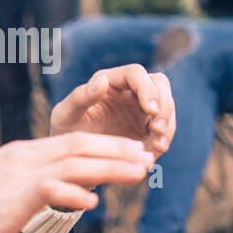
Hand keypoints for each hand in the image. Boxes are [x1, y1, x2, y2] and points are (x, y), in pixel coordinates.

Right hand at [0, 133, 155, 232]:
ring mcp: (19, 174)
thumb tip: (50, 197)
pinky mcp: (15, 195)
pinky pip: (55, 189)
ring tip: (141, 171)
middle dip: (117, 150)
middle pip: (80, 145)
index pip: (69, 143)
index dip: (103, 147)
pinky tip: (95, 202)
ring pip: (76, 162)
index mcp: (19, 156)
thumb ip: (24, 191)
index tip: (128, 153)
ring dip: (112, 166)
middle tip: (147, 156)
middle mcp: (23, 157)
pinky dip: (77, 194)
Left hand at [50, 64, 174, 158]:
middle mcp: (129, 92)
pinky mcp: (147, 131)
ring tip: (157, 146)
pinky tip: (154, 153)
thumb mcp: (65, 115)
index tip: (149, 109)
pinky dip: (164, 140)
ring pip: (167, 107)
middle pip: (160, 85)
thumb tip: (101, 80)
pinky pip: (164, 131)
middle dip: (164, 105)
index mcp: (110, 81)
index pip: (136, 74)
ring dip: (167, 125)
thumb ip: (80, 97)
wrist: (71, 158)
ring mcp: (141, 111)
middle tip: (157, 129)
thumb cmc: (65, 131)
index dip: (147, 88)